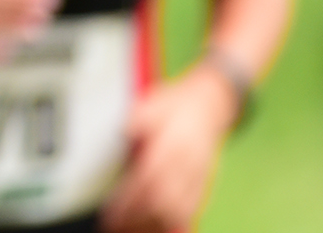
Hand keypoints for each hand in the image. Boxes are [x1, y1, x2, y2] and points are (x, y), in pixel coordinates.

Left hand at [100, 65, 235, 232]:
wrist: (212, 103)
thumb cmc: (177, 104)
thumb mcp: (154, 101)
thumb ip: (140, 116)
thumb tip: (125, 128)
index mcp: (173, 145)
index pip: (149, 181)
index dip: (129, 203)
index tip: (111, 215)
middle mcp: (187, 165)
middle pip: (162, 203)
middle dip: (138, 221)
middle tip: (114, 229)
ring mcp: (198, 177)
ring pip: (178, 211)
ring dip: (154, 227)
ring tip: (130, 232)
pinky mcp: (203, 184)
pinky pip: (191, 210)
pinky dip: (175, 225)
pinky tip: (161, 231)